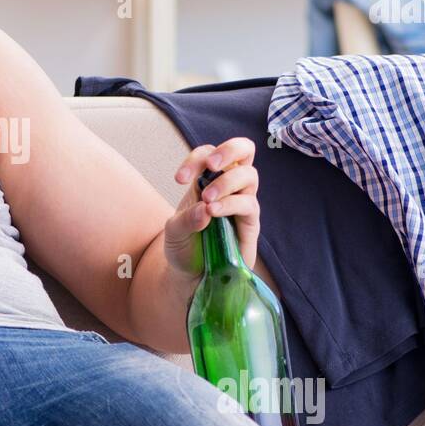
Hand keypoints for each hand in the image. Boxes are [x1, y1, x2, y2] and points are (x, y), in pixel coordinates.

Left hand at [164, 137, 259, 274]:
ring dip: (227, 182)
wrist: (192, 276)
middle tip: (211, 165)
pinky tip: (213, 212)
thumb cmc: (184, 247)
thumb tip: (204, 210)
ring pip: (249, 175)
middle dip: (228, 150)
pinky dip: (231, 204)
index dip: (197, 158)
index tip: (179, 179)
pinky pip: (249, 204)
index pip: (210, 153)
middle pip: (244, 149)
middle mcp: (228, 186)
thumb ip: (185, 219)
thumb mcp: (173, 232)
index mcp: (207, 180)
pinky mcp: (251, 223)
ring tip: (208, 200)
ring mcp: (241, 203)